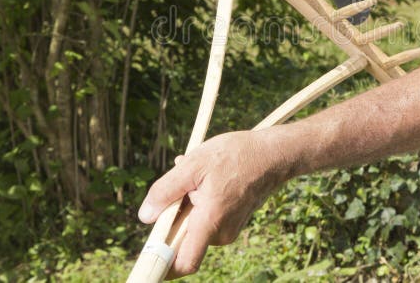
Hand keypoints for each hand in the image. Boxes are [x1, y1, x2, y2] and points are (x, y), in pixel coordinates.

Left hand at [137, 130, 286, 277]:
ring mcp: (229, 228)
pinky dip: (201, 203)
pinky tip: (207, 179)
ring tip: (198, 176)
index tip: (148, 256)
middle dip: (175, 214)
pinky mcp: (234, 221)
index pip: (184, 262)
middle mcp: (221, 233)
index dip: (163, 265)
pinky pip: (208, 219)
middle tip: (181, 184)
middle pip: (184, 237)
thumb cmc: (235, 156)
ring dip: (188, 204)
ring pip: (195, 225)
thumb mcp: (194, 165)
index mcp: (210, 222)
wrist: (273, 154)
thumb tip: (145, 216)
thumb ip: (166, 190)